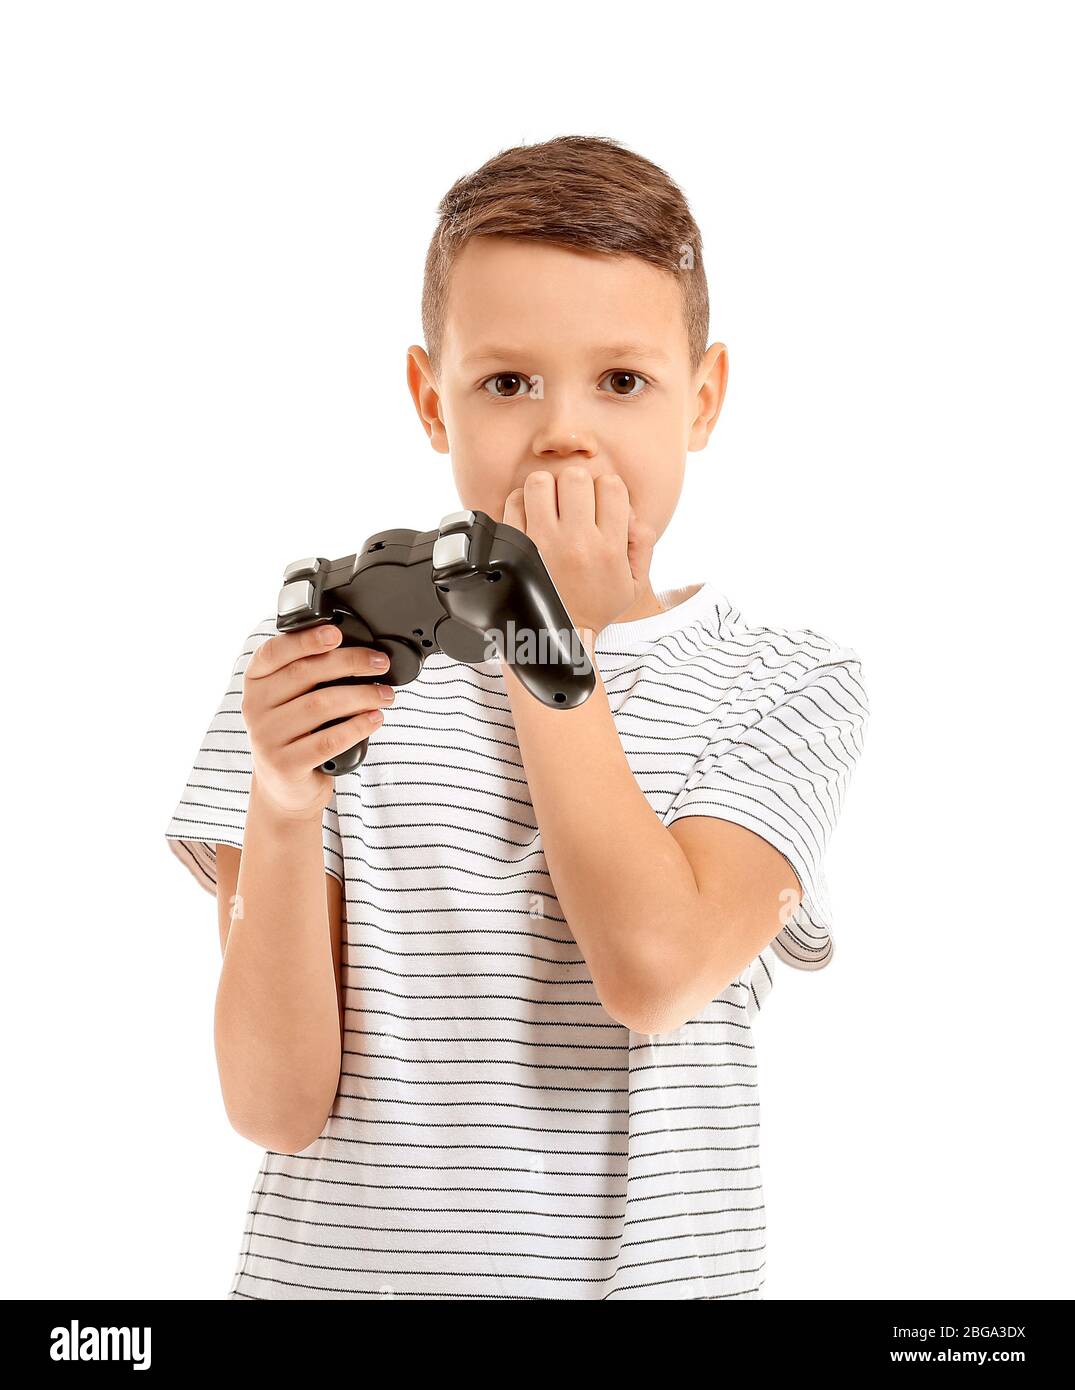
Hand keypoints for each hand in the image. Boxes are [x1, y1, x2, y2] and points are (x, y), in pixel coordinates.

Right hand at [241, 623, 394, 818]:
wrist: (285, 787)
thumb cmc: (295, 733)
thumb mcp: (291, 699)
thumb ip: (309, 673)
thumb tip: (358, 651)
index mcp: (256, 682)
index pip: (275, 652)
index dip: (306, 639)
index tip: (336, 633)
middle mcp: (254, 707)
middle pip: (306, 674)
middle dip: (350, 663)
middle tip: (380, 663)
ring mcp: (267, 737)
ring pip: (321, 705)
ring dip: (361, 695)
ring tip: (385, 694)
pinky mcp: (285, 765)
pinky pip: (329, 740)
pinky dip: (357, 727)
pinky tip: (375, 719)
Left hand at [503, 467, 656, 636]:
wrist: (557, 637)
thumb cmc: (595, 607)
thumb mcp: (634, 584)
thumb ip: (642, 545)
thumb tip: (632, 514)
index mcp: (609, 547)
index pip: (612, 486)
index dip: (607, 488)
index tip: (600, 504)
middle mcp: (577, 541)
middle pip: (576, 477)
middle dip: (577, 484)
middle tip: (573, 502)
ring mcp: (543, 542)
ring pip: (541, 482)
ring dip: (547, 488)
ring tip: (550, 505)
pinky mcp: (517, 546)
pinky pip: (514, 501)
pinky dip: (521, 501)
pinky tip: (531, 514)